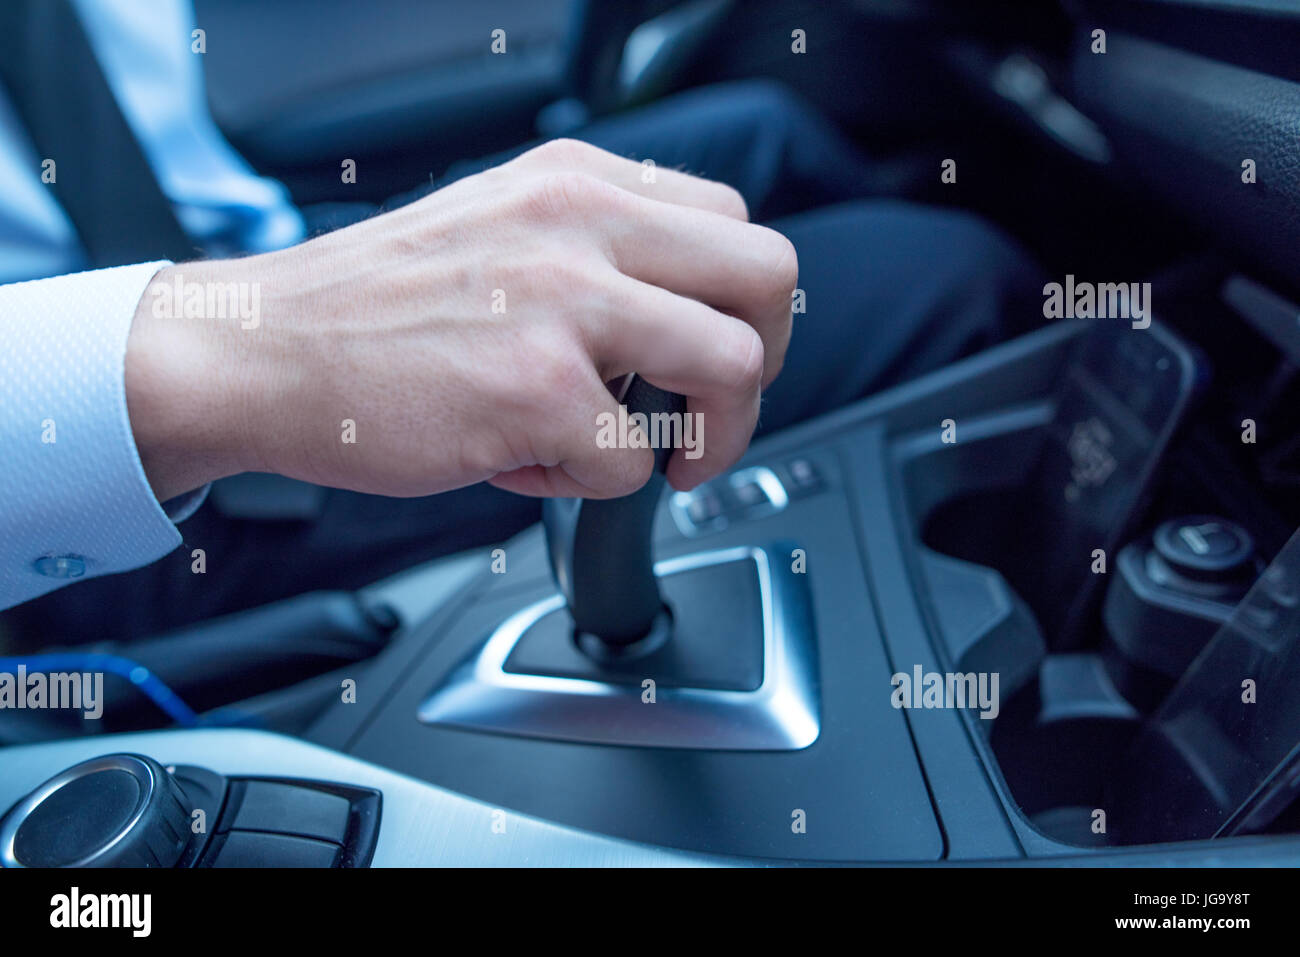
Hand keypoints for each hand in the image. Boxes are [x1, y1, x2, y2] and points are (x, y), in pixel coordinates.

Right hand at [125, 138, 797, 502]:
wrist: (260, 350)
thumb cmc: (375, 308)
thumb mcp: (501, 231)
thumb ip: (595, 253)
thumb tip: (681, 318)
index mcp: (577, 182)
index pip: (732, 225)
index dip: (740, 307)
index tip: (707, 358)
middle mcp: (580, 224)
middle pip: (767, 277)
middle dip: (760, 366)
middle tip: (711, 413)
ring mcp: (563, 304)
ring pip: (731, 368)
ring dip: (705, 436)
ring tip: (638, 456)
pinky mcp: (538, 391)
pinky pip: (634, 464)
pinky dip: (589, 484)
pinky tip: (524, 462)